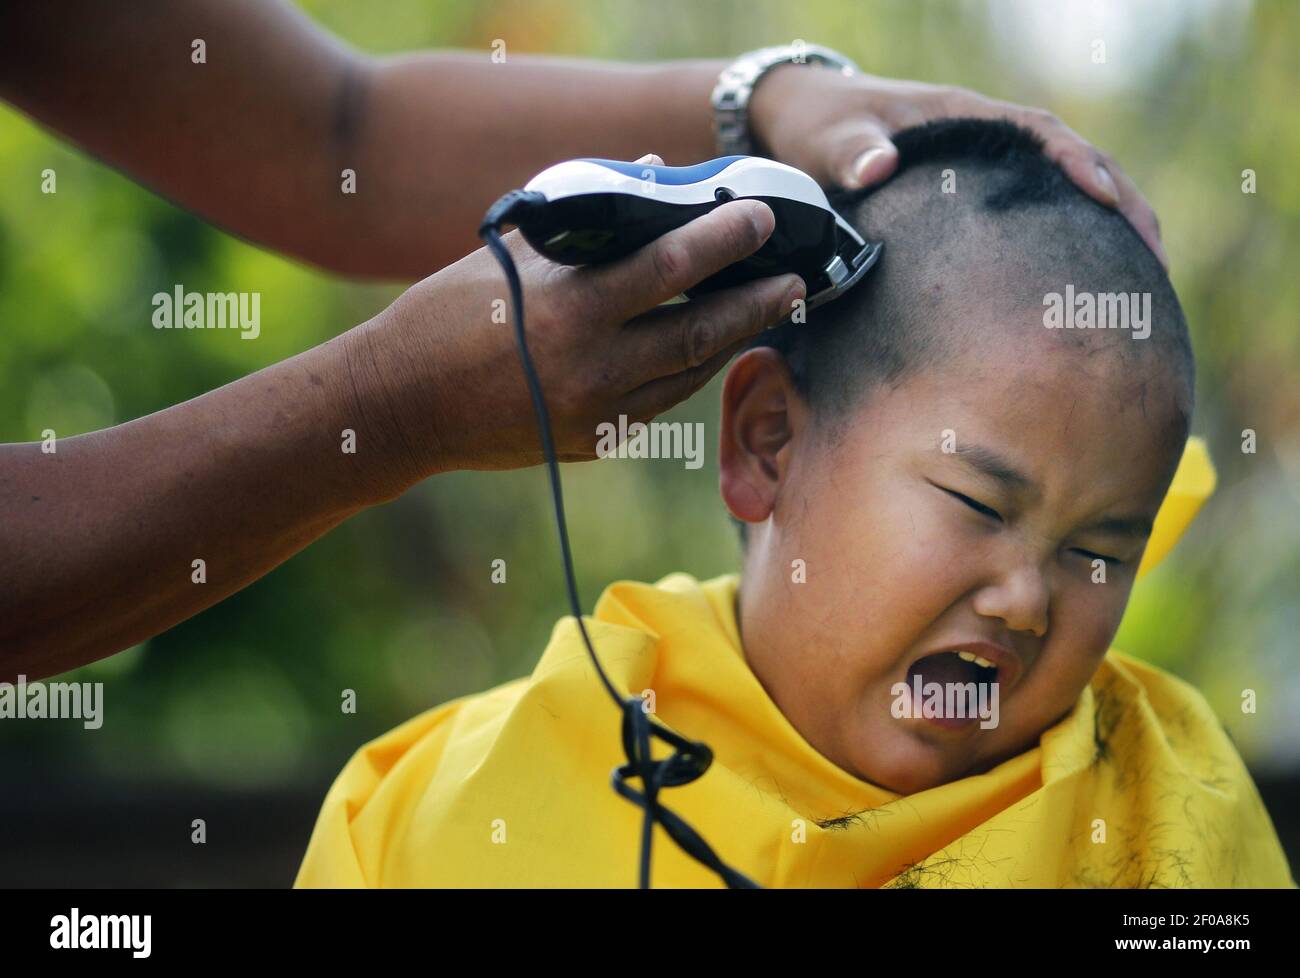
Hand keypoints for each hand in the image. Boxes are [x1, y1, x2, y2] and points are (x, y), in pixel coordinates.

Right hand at [354, 187, 805, 489]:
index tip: (760, 217)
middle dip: (757, 304)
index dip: (724, 239)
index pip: (669, 266)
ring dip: (734, 341)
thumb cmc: (447, 316)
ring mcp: (598, 414)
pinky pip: (661, 405)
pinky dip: (691, 374)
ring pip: (690, 376)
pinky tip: (711, 349)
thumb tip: (651, 175)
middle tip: (795, 280)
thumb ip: (586, 222)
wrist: (403, 406)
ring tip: (767, 312)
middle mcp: (593, 368)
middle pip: (700, 332)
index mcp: (570, 310)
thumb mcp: (511, 256)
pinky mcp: (595, 442)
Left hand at [748, 65, 1167, 267]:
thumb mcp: (827, 138)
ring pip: (1064, 197)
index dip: (1076, 164)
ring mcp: (987, 172)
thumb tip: (879, 165)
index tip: (1104, 200)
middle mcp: (987, 141)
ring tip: (1142, 287)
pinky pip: (1037, 220)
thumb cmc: (818, 130)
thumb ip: (848, 151)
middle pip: (1075, 165)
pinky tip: (1085, 290)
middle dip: (1121, 207)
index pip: (1040, 134)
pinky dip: (1071, 247)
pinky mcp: (977, 203)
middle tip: (1153, 264)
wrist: (804, 128)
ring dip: (1108, 232)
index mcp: (964, 118)